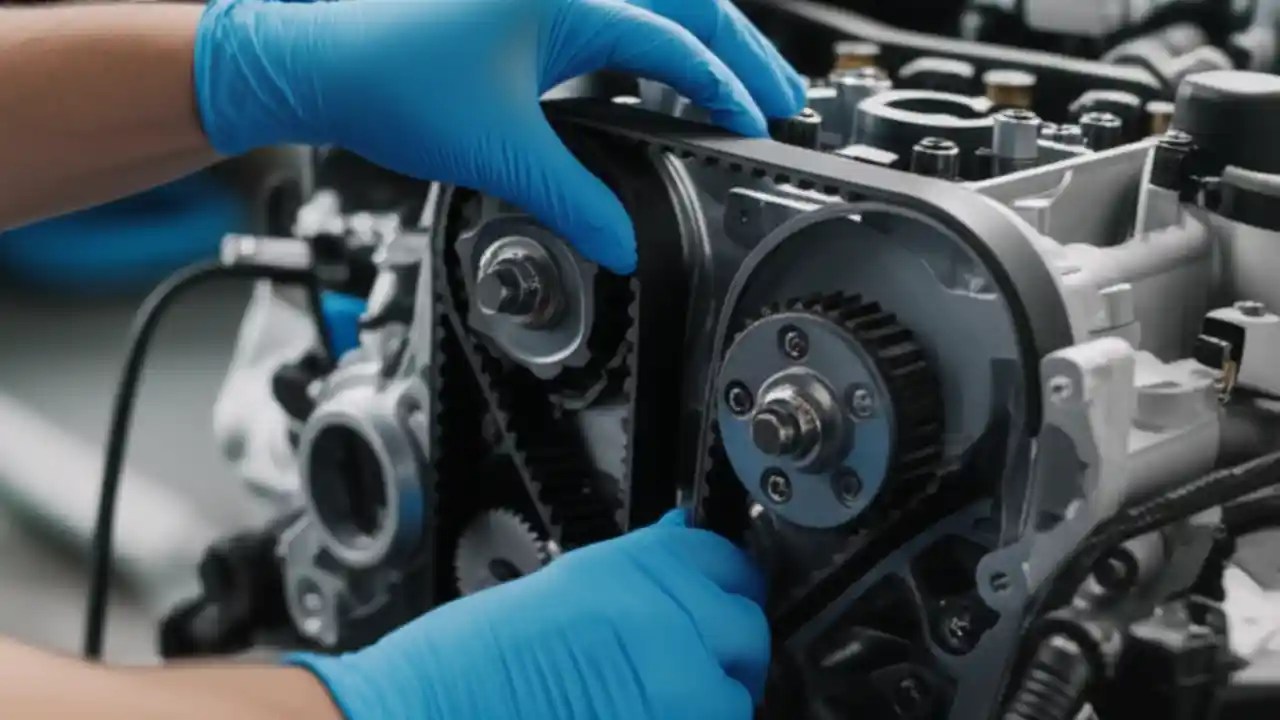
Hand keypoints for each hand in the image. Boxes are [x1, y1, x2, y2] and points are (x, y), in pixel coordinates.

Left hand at [194, 0, 804, 273]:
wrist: (310, 60)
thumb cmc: (382, 77)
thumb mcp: (498, 150)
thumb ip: (575, 199)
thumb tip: (623, 241)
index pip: (672, 43)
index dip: (720, 89)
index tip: (753, 126)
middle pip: (685, 1)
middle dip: (740, 50)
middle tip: (781, 94)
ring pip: (652, 2)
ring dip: (699, 42)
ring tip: (739, 83)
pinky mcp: (525, 4)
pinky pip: (615, 14)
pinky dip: (652, 44)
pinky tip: (663, 76)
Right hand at [289, 509, 770, 719]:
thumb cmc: (464, 668)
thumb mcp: (560, 589)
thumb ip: (637, 572)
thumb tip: (683, 543)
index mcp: (635, 565)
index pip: (728, 562)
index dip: (725, 584)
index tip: (723, 596)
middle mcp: (666, 618)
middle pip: (746, 631)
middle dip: (722, 651)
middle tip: (680, 668)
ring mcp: (676, 687)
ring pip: (735, 696)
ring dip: (708, 702)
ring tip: (645, 703)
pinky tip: (634, 717)